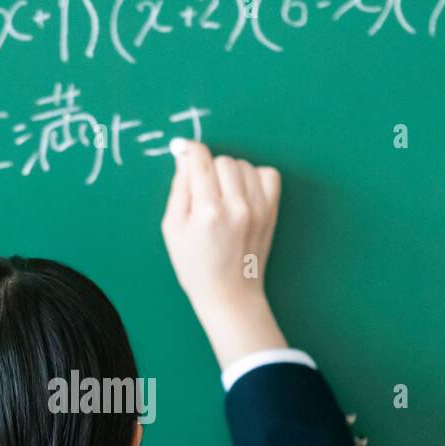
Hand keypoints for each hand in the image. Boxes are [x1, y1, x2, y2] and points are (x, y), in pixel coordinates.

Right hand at [161, 139, 281, 306]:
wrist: (230, 294)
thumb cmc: (195, 267)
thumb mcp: (172, 230)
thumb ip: (178, 189)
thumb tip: (184, 157)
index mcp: (207, 212)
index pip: (201, 160)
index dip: (190, 151)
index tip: (185, 152)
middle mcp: (236, 206)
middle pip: (222, 160)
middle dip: (209, 168)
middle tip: (203, 191)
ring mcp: (258, 208)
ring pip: (243, 165)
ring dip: (230, 173)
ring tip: (222, 195)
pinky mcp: (272, 211)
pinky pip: (268, 174)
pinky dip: (255, 176)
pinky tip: (243, 193)